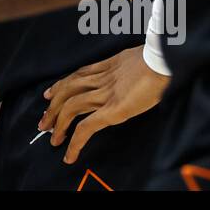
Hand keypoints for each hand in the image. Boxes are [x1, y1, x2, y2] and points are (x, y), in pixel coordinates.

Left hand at [38, 45, 167, 163]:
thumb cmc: (164, 56)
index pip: (78, 75)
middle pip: (69, 90)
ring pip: (72, 106)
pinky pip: (87, 126)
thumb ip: (136, 65)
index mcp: (110, 64)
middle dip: (53, 106)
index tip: (49, 93)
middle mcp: (103, 77)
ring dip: (58, 122)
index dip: (61, 85)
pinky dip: (75, 141)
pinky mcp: (113, 109)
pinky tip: (69, 152)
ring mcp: (106, 93)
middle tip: (43, 121)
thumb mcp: (145, 56)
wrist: (166, 57)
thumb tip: (142, 70)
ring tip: (51, 137)